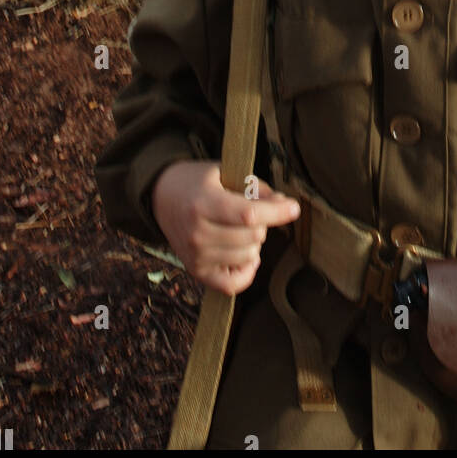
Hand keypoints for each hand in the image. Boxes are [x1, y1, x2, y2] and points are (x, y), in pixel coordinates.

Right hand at [151, 159, 299, 294]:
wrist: (162, 197)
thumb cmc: (199, 182)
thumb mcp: (225, 172)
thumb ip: (256, 188)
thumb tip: (285, 206)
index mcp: (203, 203)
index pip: (247, 215)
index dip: (276, 213)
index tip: (293, 208)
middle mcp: (197, 233)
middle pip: (252, 237)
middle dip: (262, 223)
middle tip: (251, 212)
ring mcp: (196, 256)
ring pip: (247, 257)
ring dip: (254, 243)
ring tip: (241, 229)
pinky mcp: (197, 272)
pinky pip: (232, 284)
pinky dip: (246, 271)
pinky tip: (245, 255)